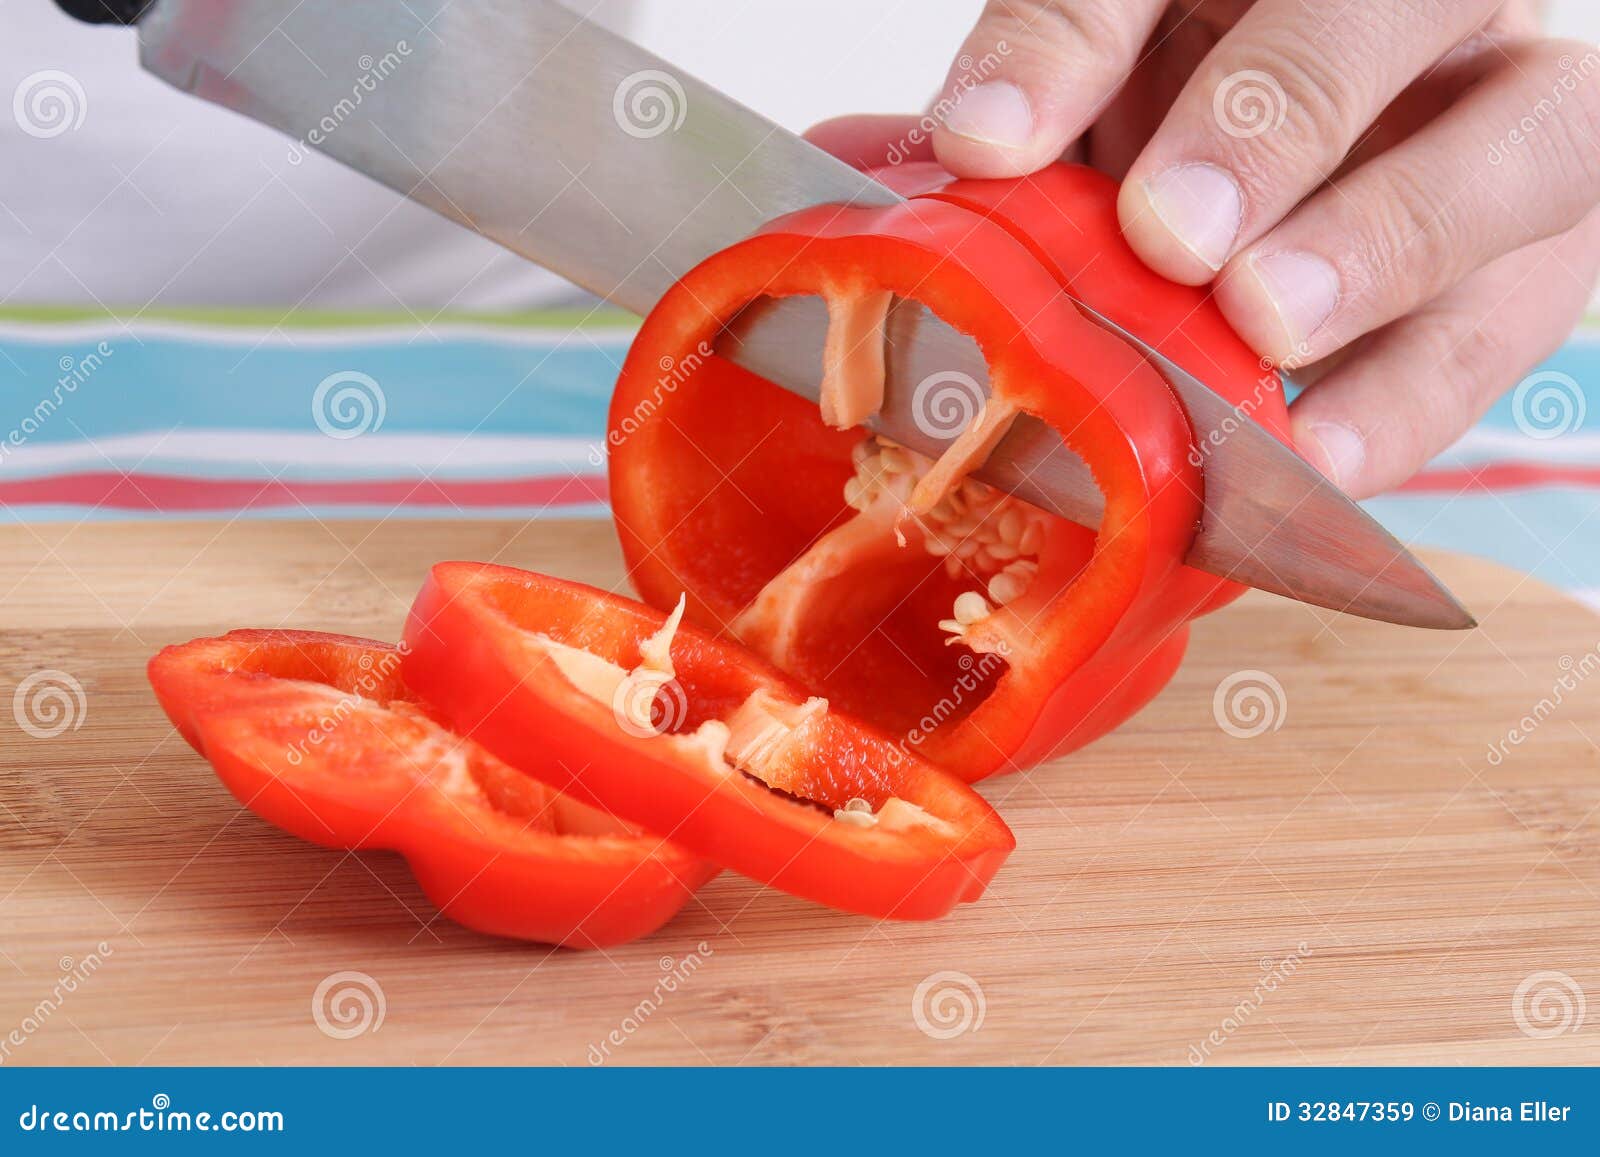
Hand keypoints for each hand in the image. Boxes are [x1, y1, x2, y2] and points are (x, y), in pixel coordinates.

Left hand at [808, 1, 1599, 498]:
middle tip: (1176, 238)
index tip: (993, 142)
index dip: (1103, 50)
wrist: (1299, 146)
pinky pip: (1502, 328)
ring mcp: (1507, 126)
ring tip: (1267, 333)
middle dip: (1287, 122)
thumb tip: (967, 139)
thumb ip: (1058, 68)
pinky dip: (1408, 402)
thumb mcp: (1121, 60)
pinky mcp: (1533, 263)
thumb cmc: (1191, 96)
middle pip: (1408, 9)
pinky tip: (1319, 455)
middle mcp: (1440, 16)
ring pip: (1531, 155)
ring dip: (1387, 250)